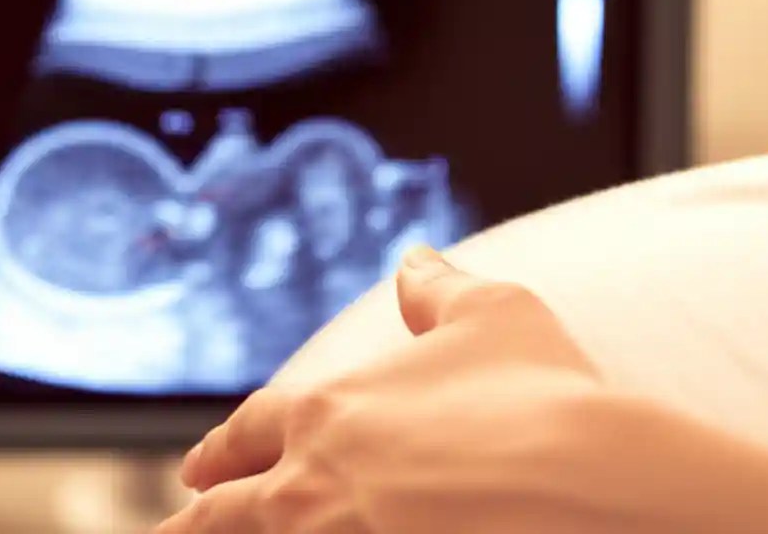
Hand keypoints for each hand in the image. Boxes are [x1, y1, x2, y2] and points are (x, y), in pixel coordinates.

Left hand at [159, 248, 767, 533]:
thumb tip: (413, 258)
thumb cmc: (542, 390)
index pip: (249, 432)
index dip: (219, 451)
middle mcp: (310, 479)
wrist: (589, 474)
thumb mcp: (490, 312)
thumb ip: (435, 287)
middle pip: (225, 510)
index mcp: (326, 409)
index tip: (194, 468)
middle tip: (178, 522)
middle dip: (197, 518)